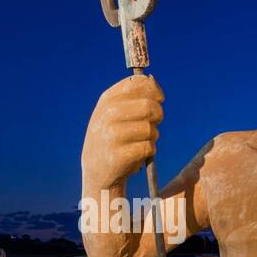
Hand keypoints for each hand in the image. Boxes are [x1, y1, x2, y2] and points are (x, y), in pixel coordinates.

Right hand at [81, 74, 162, 191]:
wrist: (97, 174)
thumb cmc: (112, 139)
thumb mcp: (113, 114)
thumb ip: (131, 97)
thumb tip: (155, 86)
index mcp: (106, 100)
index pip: (137, 83)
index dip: (154, 89)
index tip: (159, 98)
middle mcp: (107, 115)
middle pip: (148, 106)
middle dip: (158, 115)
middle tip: (155, 123)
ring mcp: (112, 135)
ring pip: (150, 129)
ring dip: (153, 136)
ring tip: (142, 141)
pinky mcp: (119, 155)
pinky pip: (149, 147)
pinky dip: (149, 151)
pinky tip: (139, 155)